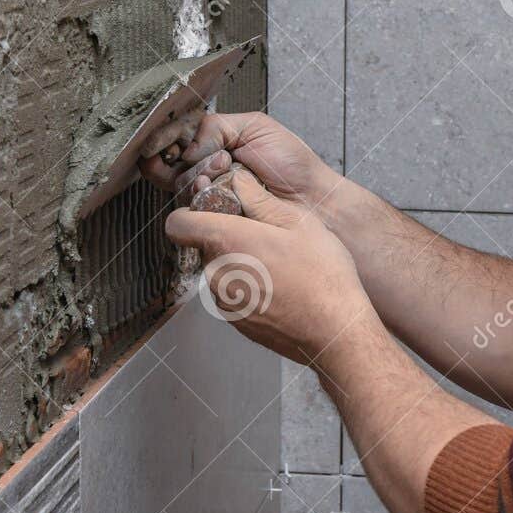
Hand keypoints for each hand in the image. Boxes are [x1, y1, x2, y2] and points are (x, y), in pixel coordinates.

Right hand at [140, 112, 340, 213]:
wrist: (312, 200)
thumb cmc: (291, 164)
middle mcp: (205, 170)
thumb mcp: (255, 127)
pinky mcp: (213, 220)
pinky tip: (222, 198)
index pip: (173, 137)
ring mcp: (207, 196)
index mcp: (213, 143)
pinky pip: (191, 211)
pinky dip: (202, 201)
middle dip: (193, 161)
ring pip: (179, 186)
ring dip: (199, 180)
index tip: (171, 141)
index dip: (166, 138)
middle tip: (222, 161)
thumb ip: (215, 127)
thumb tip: (187, 147)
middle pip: (168, 164)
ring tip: (228, 178)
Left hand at [166, 168, 380, 367]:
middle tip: (264, 236)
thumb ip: (259, 198)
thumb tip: (239, 181)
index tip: (213, 211)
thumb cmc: (322, 276)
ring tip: (278, 264)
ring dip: (239, 262)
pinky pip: (232, 293)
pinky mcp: (236, 321)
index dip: (191, 213)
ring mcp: (224, 302)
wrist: (334, 330)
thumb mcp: (298, 222)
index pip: (177, 224)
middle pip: (204, 245)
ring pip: (220, 270)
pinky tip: (280, 285)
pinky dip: (248, 286)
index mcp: (227, 242)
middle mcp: (217, 274)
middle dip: (227, 236)